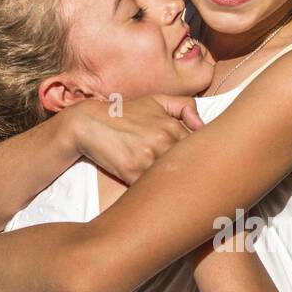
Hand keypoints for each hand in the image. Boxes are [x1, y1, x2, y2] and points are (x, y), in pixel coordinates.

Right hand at [65, 94, 203, 185]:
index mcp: (171, 127)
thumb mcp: (156, 101)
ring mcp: (147, 159)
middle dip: (191, 174)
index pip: (198, 148)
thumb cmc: (125, 114)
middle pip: (188, 166)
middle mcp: (162, 142)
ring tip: (176, 189)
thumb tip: (202, 125)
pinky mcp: (132, 174)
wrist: (89, 123)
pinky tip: (157, 191)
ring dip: (174, 184)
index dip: (199, 158)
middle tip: (194, 182)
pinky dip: (155, 190)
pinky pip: (152, 188)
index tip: (198, 165)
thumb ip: (184, 106)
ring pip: (172, 179)